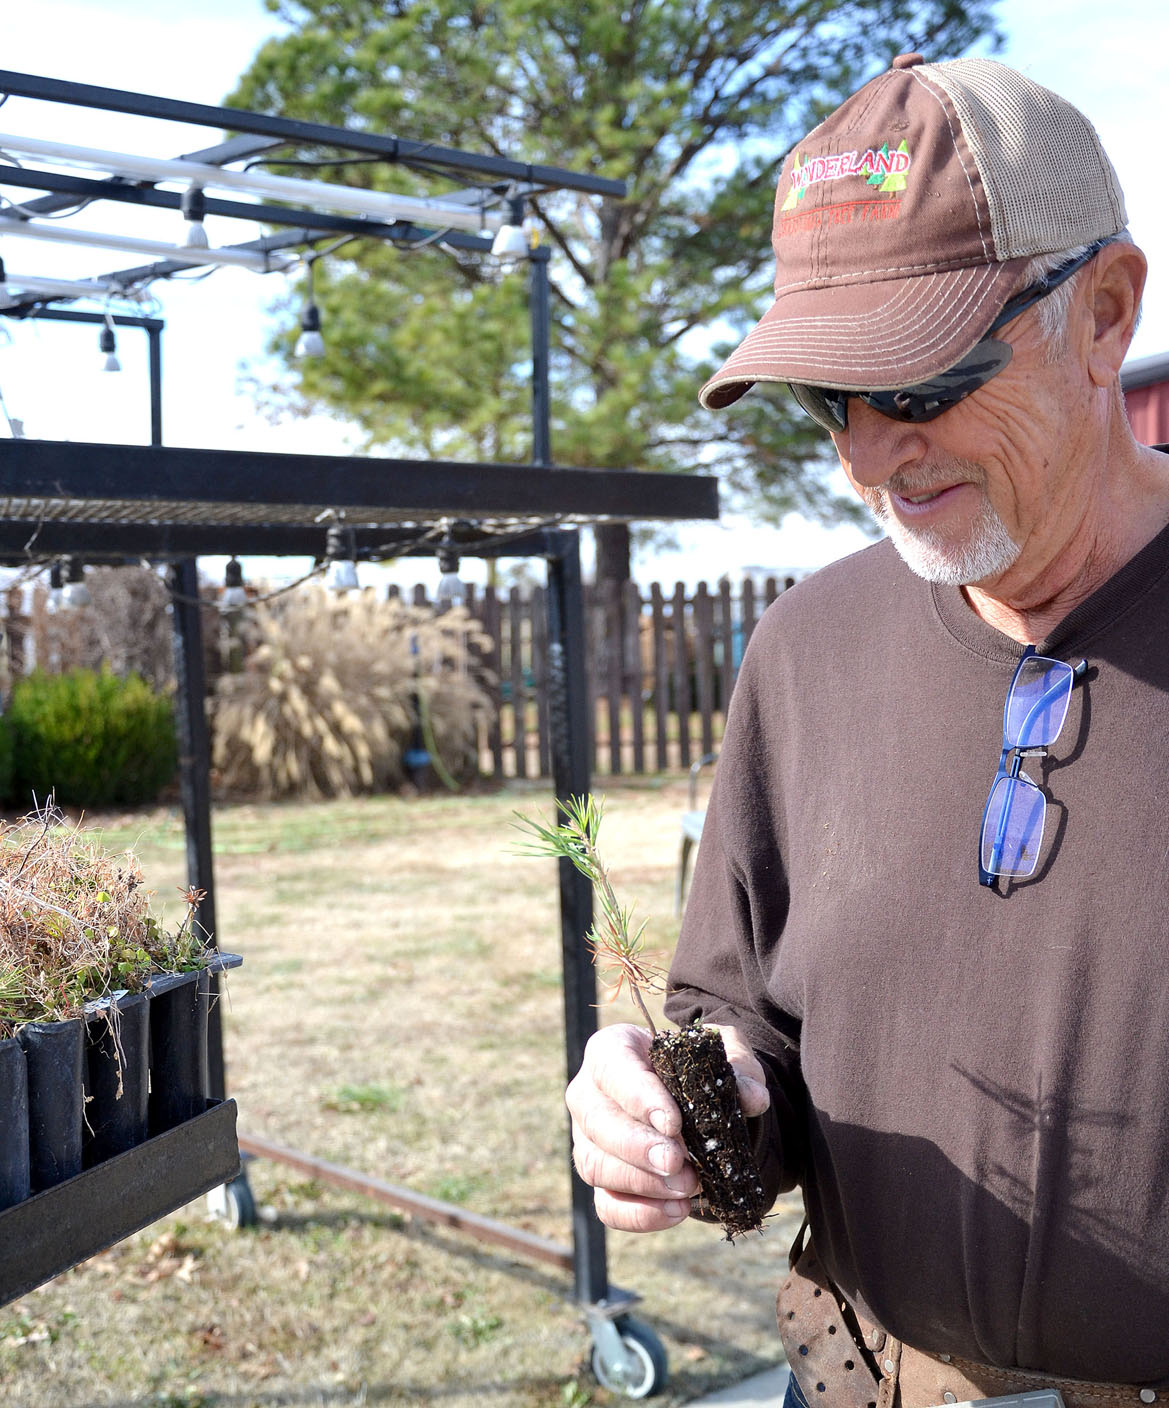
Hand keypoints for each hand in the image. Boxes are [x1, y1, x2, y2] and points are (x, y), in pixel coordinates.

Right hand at [565, 1022, 769, 1232]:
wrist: (688, 1099)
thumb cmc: (694, 1068)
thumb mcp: (722, 1055)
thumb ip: (740, 1069)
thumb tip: (754, 1098)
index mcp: (611, 1049)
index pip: (612, 1068)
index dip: (638, 1097)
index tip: (673, 1123)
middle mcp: (589, 1094)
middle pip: (597, 1122)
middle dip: (638, 1148)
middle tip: (677, 1164)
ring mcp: (588, 1140)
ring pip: (596, 1165)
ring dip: (643, 1183)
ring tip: (688, 1187)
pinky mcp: (600, 1179)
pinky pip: (607, 1204)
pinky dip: (640, 1214)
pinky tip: (677, 1211)